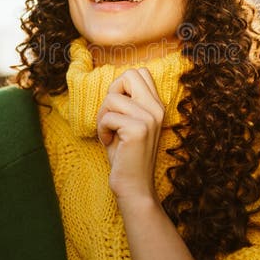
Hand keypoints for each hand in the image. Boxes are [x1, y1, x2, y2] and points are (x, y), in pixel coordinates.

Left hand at [96, 68, 164, 202]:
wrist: (134, 187)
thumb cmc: (125, 155)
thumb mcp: (128, 123)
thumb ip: (127, 102)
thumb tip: (115, 83)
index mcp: (157, 105)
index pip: (140, 72)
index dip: (121, 86)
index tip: (118, 108)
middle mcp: (157, 109)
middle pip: (129, 74)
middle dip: (112, 93)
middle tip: (111, 116)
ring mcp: (149, 118)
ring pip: (112, 98)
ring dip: (102, 116)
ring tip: (109, 133)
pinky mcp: (138, 130)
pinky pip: (108, 117)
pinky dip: (102, 130)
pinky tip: (109, 143)